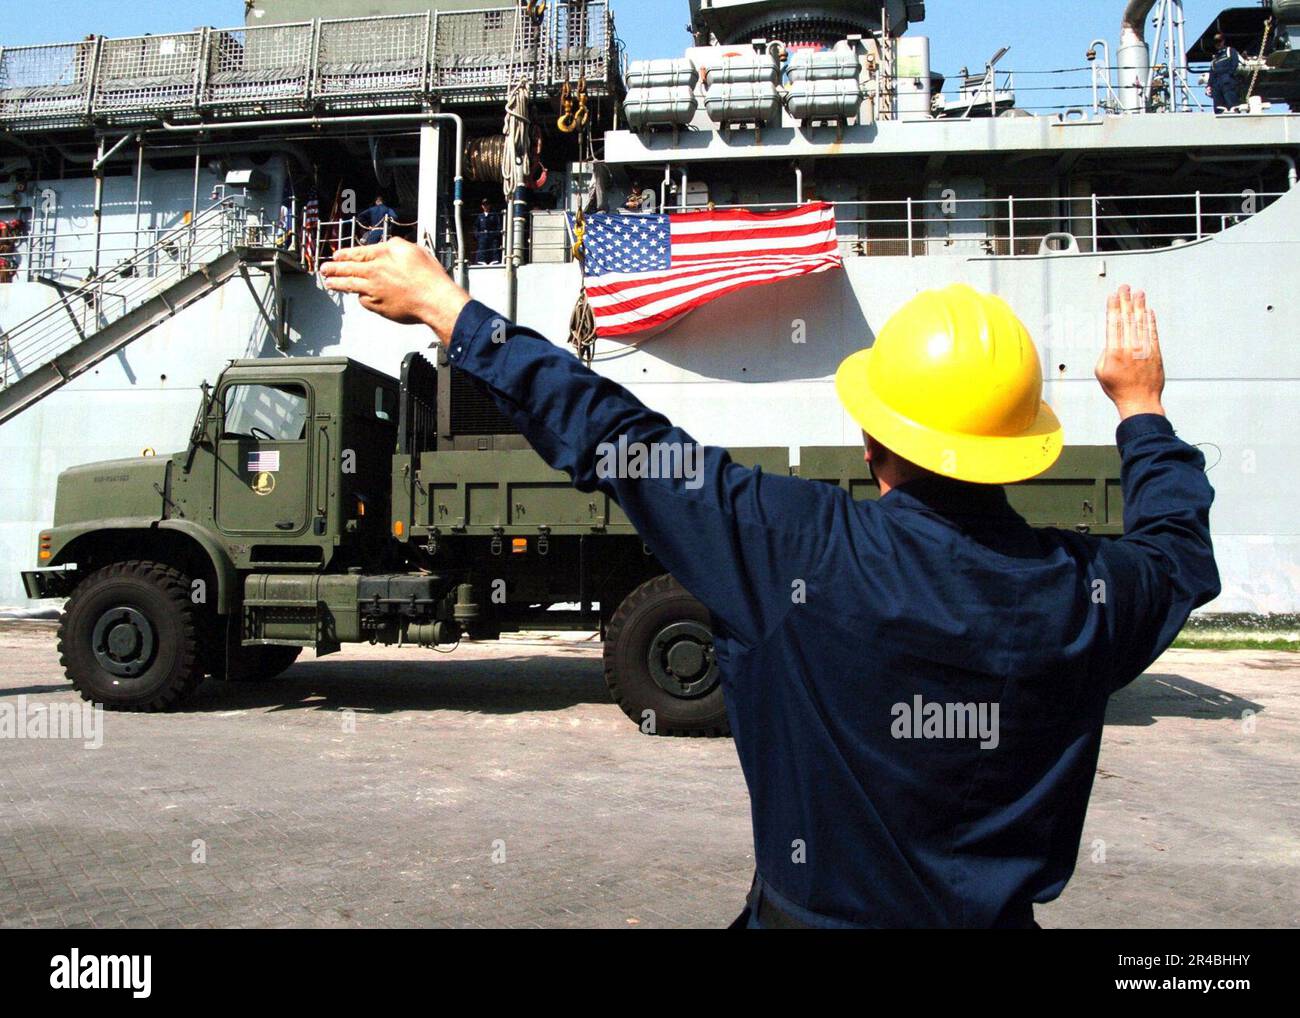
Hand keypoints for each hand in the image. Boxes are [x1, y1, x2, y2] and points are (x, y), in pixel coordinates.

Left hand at [321, 238, 469, 345]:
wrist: (434, 300)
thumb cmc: (428, 277)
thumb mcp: (413, 249)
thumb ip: (395, 246)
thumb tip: (386, 246)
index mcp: (382, 255)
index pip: (357, 253)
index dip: (344, 254)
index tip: (336, 255)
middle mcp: (374, 272)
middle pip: (348, 269)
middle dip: (333, 268)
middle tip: (324, 269)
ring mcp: (374, 290)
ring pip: (350, 286)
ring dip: (337, 283)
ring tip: (330, 283)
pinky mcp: (378, 306)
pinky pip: (364, 301)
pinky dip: (360, 298)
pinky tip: (357, 297)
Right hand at [1096, 284, 1165, 420]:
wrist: (1140, 401)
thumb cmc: (1118, 389)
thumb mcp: (1100, 372)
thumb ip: (1105, 353)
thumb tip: (1112, 342)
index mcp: (1113, 352)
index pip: (1113, 323)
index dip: (1113, 307)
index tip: (1113, 295)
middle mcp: (1129, 348)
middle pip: (1127, 319)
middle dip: (1125, 301)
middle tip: (1125, 287)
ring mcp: (1144, 349)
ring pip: (1141, 322)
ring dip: (1139, 306)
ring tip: (1139, 293)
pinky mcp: (1155, 352)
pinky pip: (1153, 332)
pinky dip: (1151, 320)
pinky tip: (1148, 311)